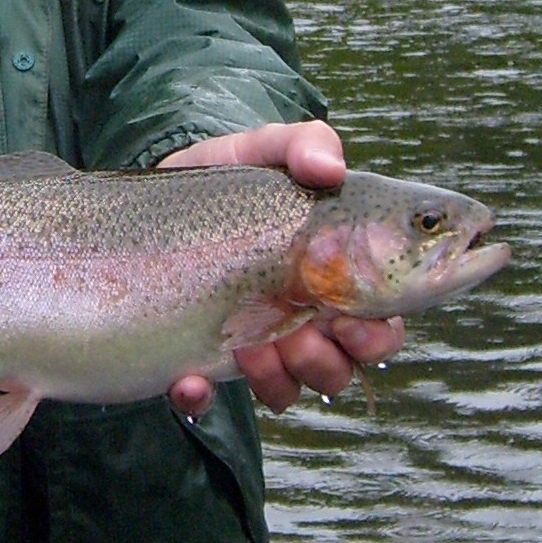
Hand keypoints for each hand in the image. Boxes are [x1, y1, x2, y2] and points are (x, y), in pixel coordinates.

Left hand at [158, 121, 405, 414]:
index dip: (379, 334)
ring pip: (290, 387)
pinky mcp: (198, 356)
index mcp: (339, 277)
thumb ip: (303, 144)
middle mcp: (306, 318)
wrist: (157, 202)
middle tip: (307, 330)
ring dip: (280, 376)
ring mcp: (254, 341)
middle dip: (333, 361)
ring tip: (253, 344)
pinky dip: (199, 396)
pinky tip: (189, 379)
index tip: (352, 318)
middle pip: (347, 366)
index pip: (384, 322)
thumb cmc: (228, 177)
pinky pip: (204, 398)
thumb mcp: (262, 150)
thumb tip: (331, 167)